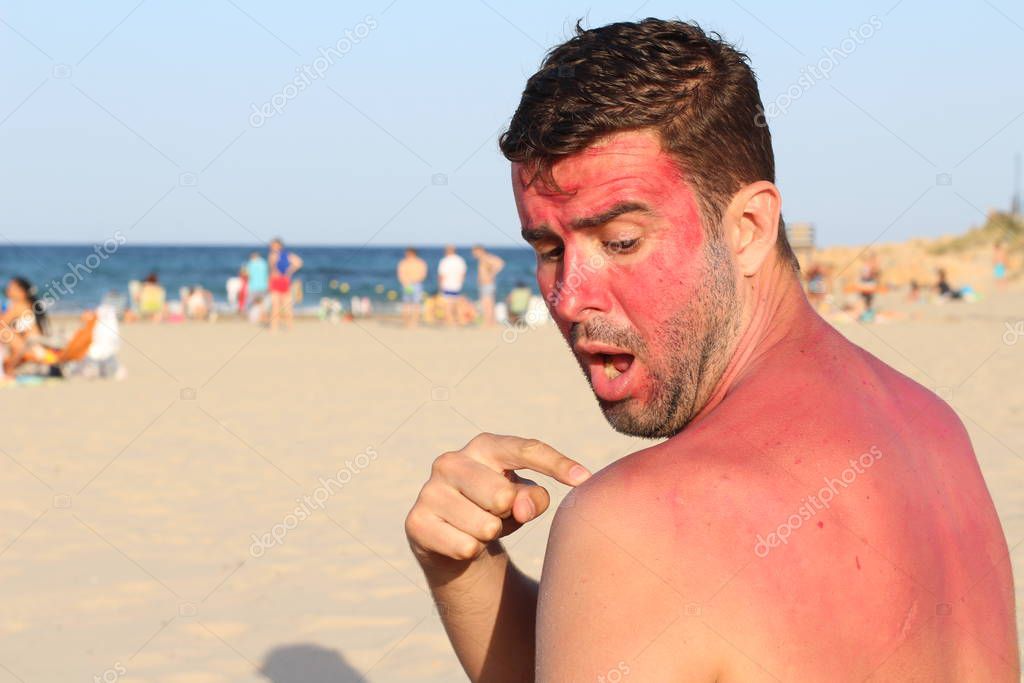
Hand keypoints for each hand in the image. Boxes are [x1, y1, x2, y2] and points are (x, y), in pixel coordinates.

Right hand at [405, 433, 590, 562]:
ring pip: (485, 526)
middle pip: (504, 495)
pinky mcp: (416, 522)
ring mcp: (429, 490)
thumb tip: (519, 505)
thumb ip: (532, 499)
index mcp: (483, 446)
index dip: (557, 464)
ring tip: (479, 528)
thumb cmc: (497, 511)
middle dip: (509, 515)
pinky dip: (471, 552)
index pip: (525, 449)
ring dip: (489, 535)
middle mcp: (451, 461)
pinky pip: (465, 547)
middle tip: (497, 516)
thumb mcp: (523, 503)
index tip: (585, 479)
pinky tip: (461, 542)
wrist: (452, 542)